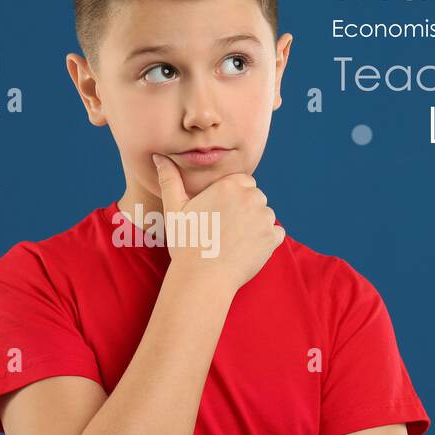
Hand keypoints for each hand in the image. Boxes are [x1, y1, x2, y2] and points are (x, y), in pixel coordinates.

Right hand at [152, 154, 284, 292]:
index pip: (243, 182)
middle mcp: (250, 198)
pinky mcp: (272, 238)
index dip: (232, 197)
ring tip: (234, 241)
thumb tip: (158, 156)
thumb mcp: (174, 208)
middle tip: (225, 229)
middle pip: (255, 197)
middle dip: (245, 209)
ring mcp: (264, 218)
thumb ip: (169, 179)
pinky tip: (246, 249)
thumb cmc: (186, 243)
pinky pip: (276, 233)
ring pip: (265, 215)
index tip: (220, 214)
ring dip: (255, 225)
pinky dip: (266, 241)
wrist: (201, 278)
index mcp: (229, 186)